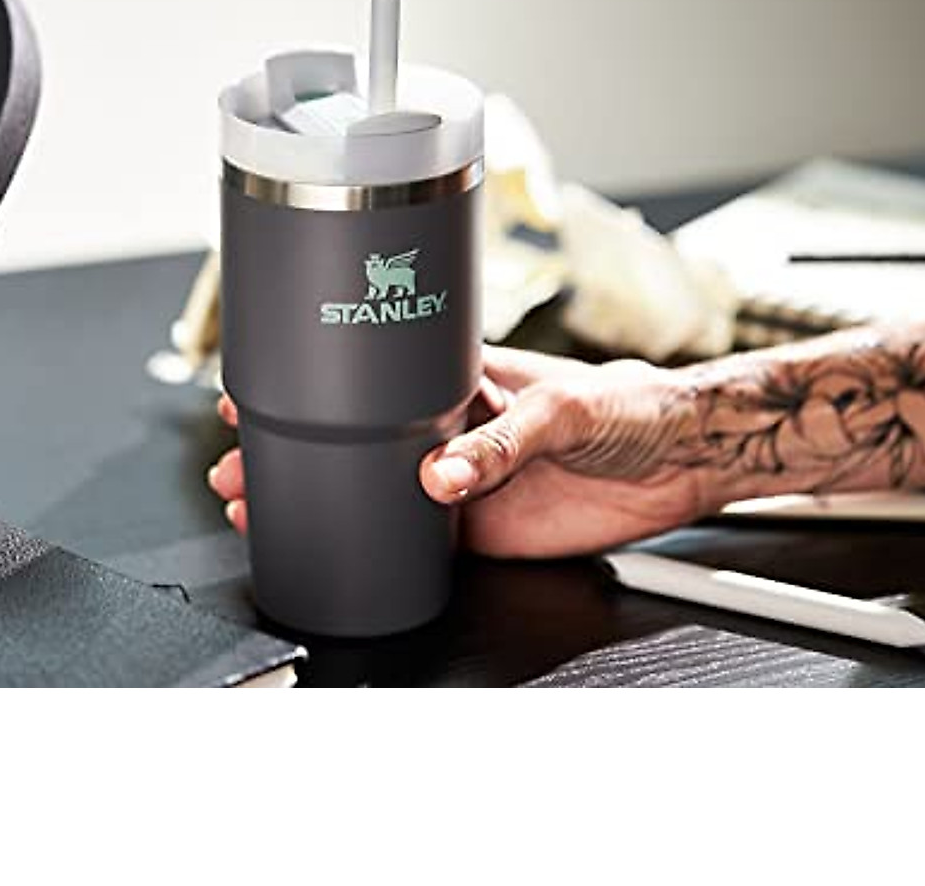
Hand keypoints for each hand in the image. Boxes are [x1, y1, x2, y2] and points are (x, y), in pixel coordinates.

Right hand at [207, 346, 711, 557]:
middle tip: (243, 467)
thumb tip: (440, 475)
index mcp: (462, 376)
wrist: (680, 461)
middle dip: (296, 450)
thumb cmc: (631, 402)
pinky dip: (377, 547)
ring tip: (267, 508)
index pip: (374, 374)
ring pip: (375, 492)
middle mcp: (452, 427)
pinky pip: (417, 541)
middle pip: (357, 440)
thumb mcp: (565, 406)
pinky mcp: (481, 530)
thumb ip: (504, 440)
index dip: (318, 381)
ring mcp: (463, 480)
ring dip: (325, 500)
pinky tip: (341, 549)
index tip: (262, 389)